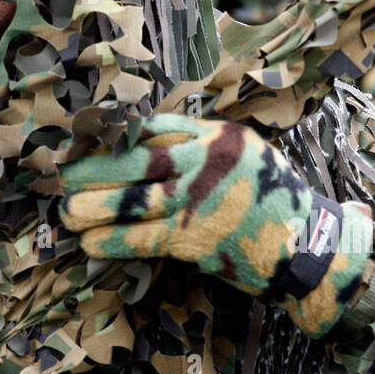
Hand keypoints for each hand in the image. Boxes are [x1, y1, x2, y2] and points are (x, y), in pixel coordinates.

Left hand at [61, 113, 374, 336]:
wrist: (311, 247)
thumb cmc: (275, 200)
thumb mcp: (245, 156)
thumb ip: (203, 147)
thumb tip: (148, 144)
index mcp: (217, 137)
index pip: (155, 127)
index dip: (115, 134)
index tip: (86, 141)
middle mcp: (206, 162)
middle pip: (136, 158)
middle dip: (95, 167)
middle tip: (63, 174)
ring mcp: (200, 199)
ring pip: (133, 199)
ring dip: (94, 206)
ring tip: (67, 211)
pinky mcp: (197, 237)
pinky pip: (144, 238)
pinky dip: (113, 240)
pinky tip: (91, 243)